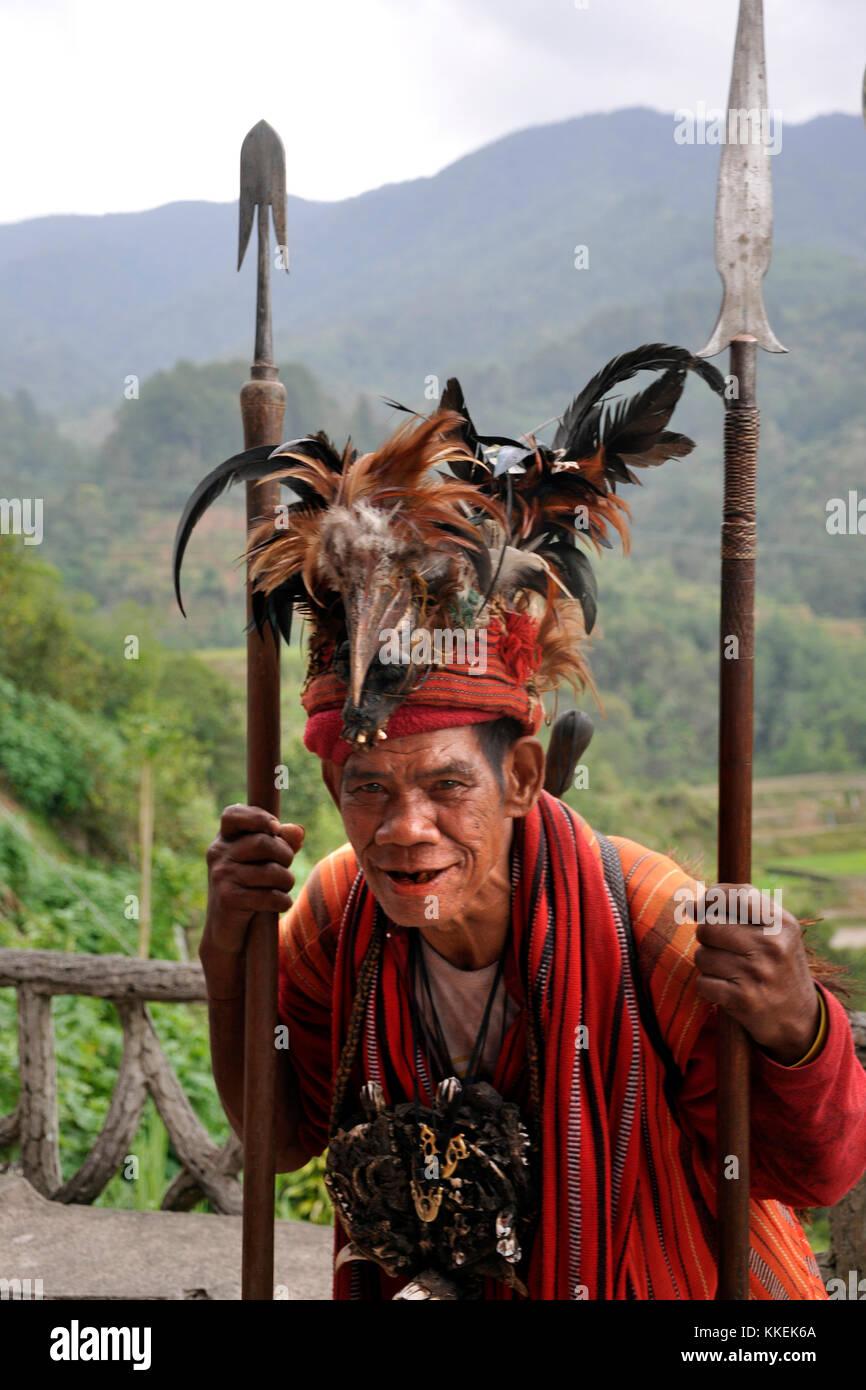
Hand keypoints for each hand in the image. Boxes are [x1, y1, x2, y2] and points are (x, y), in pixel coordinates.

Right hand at [203, 804, 304, 957]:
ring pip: (271, 871)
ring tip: (283, 888)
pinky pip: (269, 896)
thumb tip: (298, 831)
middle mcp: (218, 854)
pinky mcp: (228, 899)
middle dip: (285, 855)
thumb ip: (281, 842)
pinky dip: (282, 901)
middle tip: (286, 866)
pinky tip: (281, 904)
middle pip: (264, 842)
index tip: (275, 828)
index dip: (257, 816)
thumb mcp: (263, 862)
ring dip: (287, 881)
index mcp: (224, 840)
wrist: (226, 931)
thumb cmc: (249, 889)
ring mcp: (221, 876)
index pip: (232, 814)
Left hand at [690, 883, 819, 1065]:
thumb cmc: (778, 966)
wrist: (799, 1018)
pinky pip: (703, 982)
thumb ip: (738, 911)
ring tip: (729, 970)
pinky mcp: (744, 1000)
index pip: (736, 895)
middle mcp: (772, 946)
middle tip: (722, 947)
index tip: (703, 907)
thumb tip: (690, 906)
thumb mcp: (775, 932)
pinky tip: (727, 988)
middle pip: (709, 927)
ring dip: (708, 963)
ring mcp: (758, 973)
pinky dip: (708, 986)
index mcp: (782, 923)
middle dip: (707, 937)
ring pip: (702, 955)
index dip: (711, 897)